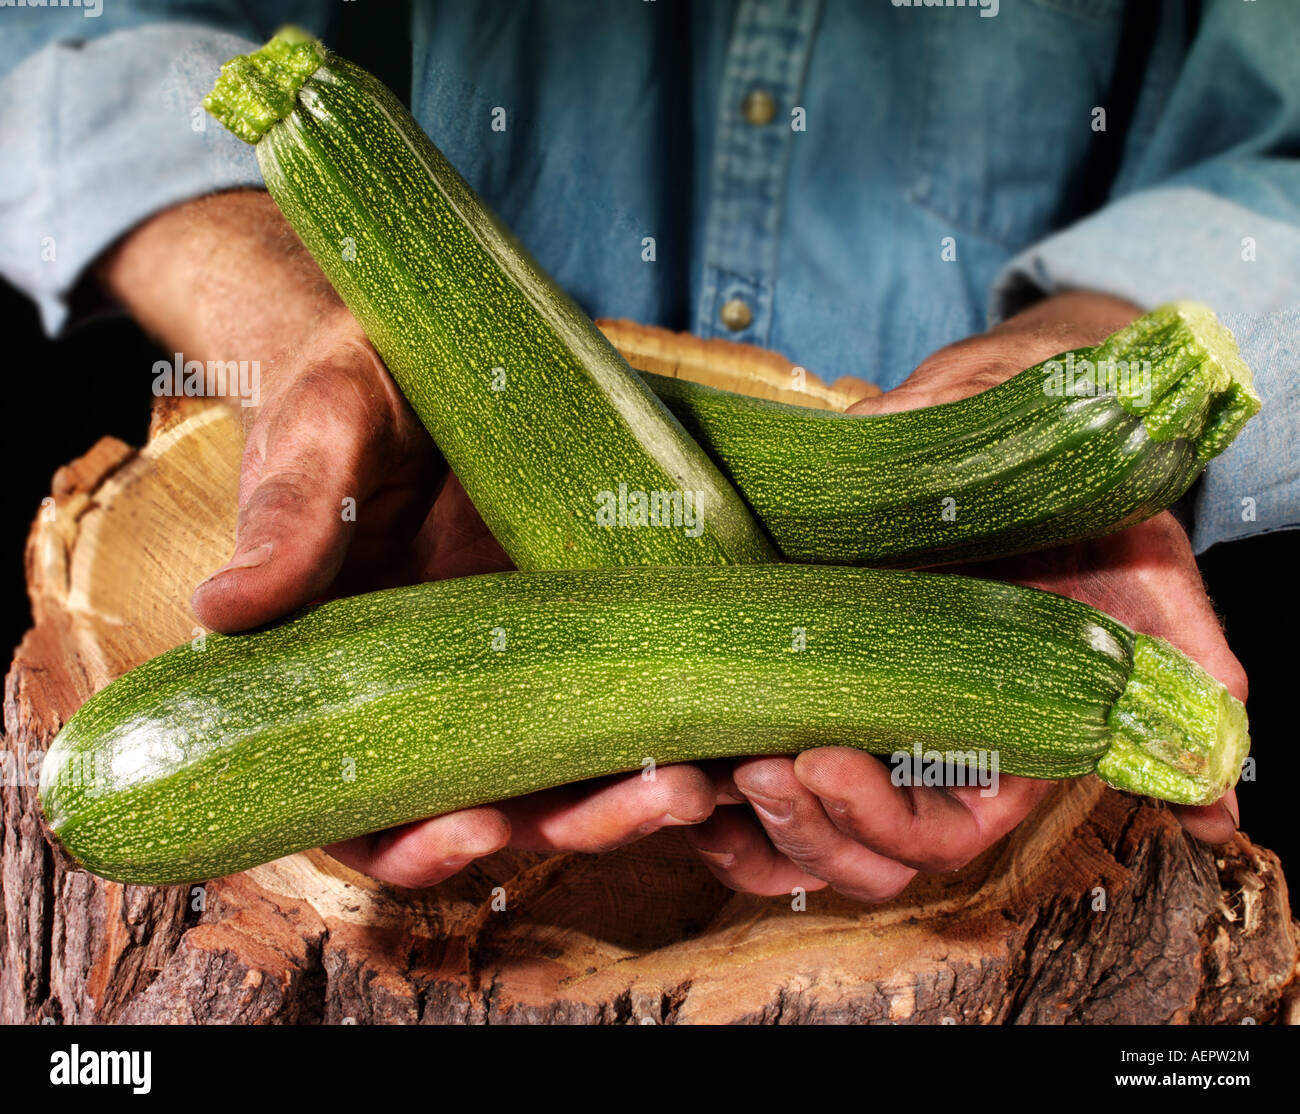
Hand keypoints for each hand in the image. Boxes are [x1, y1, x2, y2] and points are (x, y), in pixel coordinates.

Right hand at [100, 189, 717, 886]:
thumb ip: (286, 520)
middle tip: (658, 799)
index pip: (369, 806)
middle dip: (576, 823)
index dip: (414, 845)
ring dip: (637, 793)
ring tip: (706, 778)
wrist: (415, 352)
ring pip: (573, 770)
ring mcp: (517, 664)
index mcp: (348, 681)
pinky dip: (674, 725)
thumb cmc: (344, 398)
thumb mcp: (317, 441)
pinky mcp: (582, 622)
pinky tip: (736, 729)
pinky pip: (627, 696)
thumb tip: (222, 607)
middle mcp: (437, 693)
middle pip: (498, 806)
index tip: (474, 831)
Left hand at [685, 291, 1246, 903]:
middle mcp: (926, 736)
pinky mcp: (806, 660)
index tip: (823, 764)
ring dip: (747, 821)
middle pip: (860, 846)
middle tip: (755, 769)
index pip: (943, 831)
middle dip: (805, 829)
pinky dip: (708, 780)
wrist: (1009, 414)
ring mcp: (861, 702)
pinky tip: (674, 768)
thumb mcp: (1139, 563)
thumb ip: (1179, 666)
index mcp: (1005, 741)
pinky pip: (750, 745)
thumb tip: (1224, 795)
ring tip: (699, 775)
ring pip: (797, 818)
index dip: (882, 822)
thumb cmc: (1080, 488)